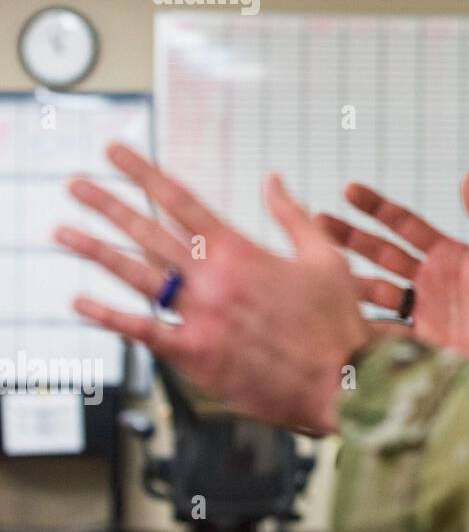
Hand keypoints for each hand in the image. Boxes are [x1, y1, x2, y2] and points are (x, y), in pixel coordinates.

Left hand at [54, 143, 367, 434]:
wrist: (341, 379)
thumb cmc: (338, 320)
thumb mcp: (324, 256)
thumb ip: (292, 215)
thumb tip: (273, 179)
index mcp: (241, 250)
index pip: (181, 200)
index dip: (143, 172)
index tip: (116, 153)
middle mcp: (212, 279)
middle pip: (147, 233)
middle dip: (107, 205)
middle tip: (75, 185)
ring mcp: (199, 317)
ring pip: (135, 277)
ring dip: (96, 253)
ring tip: (63, 233)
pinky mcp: (194, 355)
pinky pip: (141, 332)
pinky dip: (108, 318)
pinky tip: (81, 304)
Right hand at [319, 173, 468, 373]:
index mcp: (451, 254)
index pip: (406, 224)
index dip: (377, 207)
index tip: (349, 188)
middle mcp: (432, 280)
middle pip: (381, 253)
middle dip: (349, 237)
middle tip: (314, 220)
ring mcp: (426, 311)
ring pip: (376, 290)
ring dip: (346, 278)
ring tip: (314, 267)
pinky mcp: (425, 342)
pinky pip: (386, 332)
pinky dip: (362, 326)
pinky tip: (335, 322)